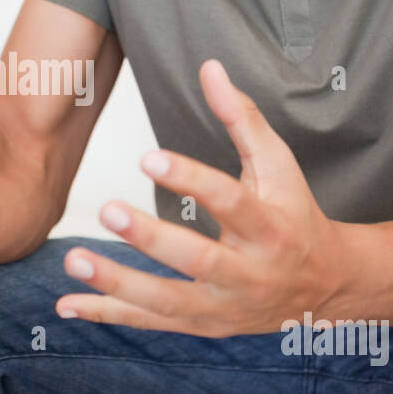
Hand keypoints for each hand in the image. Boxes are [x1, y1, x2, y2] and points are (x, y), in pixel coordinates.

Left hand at [56, 60, 347, 335]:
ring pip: (169, 301)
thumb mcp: (278, 165)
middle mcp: (250, 273)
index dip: (191, 179)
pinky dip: (108, 315)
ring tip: (74, 260)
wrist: (325, 285)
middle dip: (151, 237)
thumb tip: (210, 67)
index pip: (231, 202)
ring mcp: (225, 306)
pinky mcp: (203, 326)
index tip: (148, 156)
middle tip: (107, 208)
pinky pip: (151, 322)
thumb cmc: (295, 214)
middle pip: (199, 259)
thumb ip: (242, 118)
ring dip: (118, 283)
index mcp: (270, 228)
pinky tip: (67, 304)